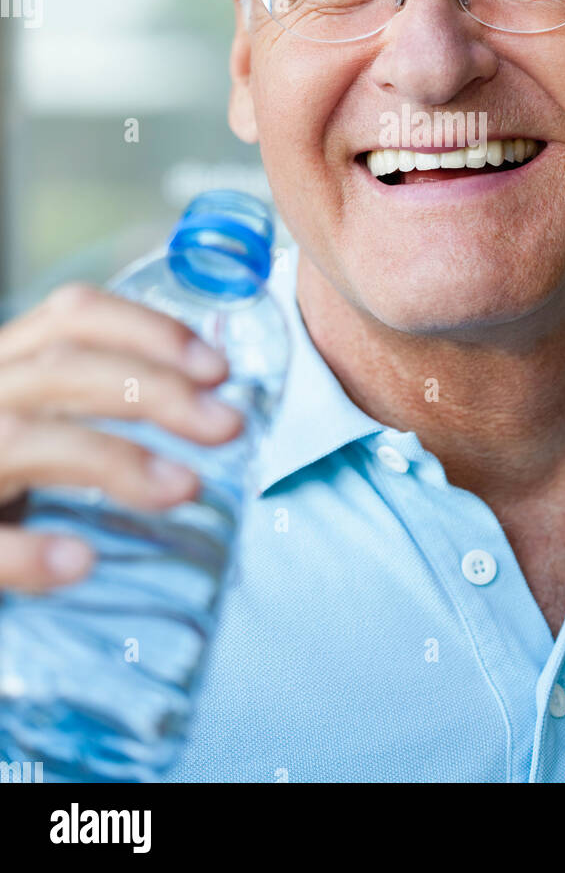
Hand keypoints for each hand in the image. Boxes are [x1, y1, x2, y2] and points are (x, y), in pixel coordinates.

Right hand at [0, 282, 236, 593]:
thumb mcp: (35, 415)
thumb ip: (89, 399)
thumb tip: (206, 403)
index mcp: (3, 363)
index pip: (71, 315)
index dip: (149, 330)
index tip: (218, 368)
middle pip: (62, 368)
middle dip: (156, 389)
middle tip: (228, 425)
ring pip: (26, 440)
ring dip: (113, 459)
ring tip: (186, 487)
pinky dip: (27, 552)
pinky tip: (79, 561)